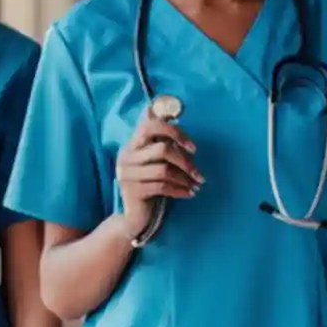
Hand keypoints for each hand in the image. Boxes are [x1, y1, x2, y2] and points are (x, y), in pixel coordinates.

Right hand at [115, 110, 202, 238]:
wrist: (133, 216)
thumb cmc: (149, 182)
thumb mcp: (154, 160)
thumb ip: (161, 139)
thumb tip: (174, 111)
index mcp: (132, 143)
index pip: (151, 124)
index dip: (174, 131)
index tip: (193, 147)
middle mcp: (127, 156)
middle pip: (162, 148)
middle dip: (186, 160)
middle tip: (199, 173)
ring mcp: (128, 174)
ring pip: (164, 170)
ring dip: (185, 178)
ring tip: (196, 185)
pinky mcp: (133, 191)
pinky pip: (162, 187)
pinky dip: (179, 190)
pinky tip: (189, 193)